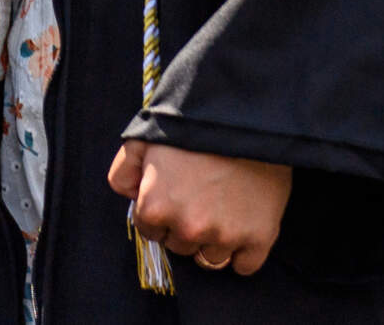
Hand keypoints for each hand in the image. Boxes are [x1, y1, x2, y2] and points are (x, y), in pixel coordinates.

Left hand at [108, 140, 289, 276]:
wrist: (245, 116)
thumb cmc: (190, 126)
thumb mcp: (141, 140)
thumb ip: (124, 171)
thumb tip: (129, 195)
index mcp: (156, 207)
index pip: (149, 230)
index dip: (160, 213)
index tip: (174, 196)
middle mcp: (188, 228)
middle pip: (180, 246)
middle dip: (184, 227)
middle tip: (199, 197)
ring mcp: (225, 236)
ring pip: (210, 259)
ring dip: (212, 241)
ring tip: (221, 209)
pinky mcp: (259, 238)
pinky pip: (244, 266)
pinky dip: (242, 253)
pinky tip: (242, 227)